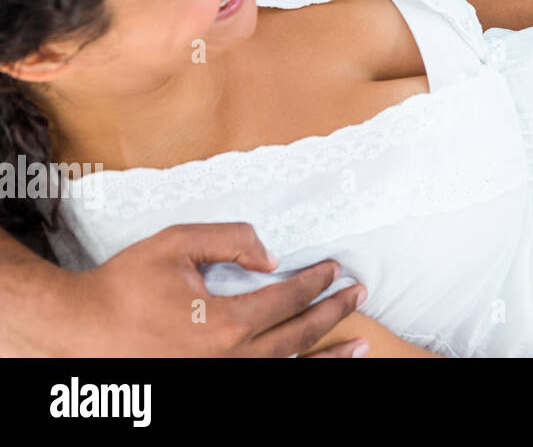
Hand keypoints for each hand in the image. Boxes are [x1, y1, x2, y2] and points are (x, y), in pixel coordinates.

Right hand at [51, 223, 366, 356]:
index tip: (335, 268)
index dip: (316, 281)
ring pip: (286, 370)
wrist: (78, 330)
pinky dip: (293, 374)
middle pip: (297, 336)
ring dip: (326, 357)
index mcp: (225, 324)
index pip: (288, 298)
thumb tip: (272, 256)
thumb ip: (230, 240)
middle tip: (359, 295)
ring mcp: (219, 380)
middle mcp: (229, 359)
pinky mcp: (207, 387)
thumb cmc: (125, 285)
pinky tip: (312, 367)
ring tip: (359, 347)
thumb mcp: (177, 244)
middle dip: (333, 313)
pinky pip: (261, 383)